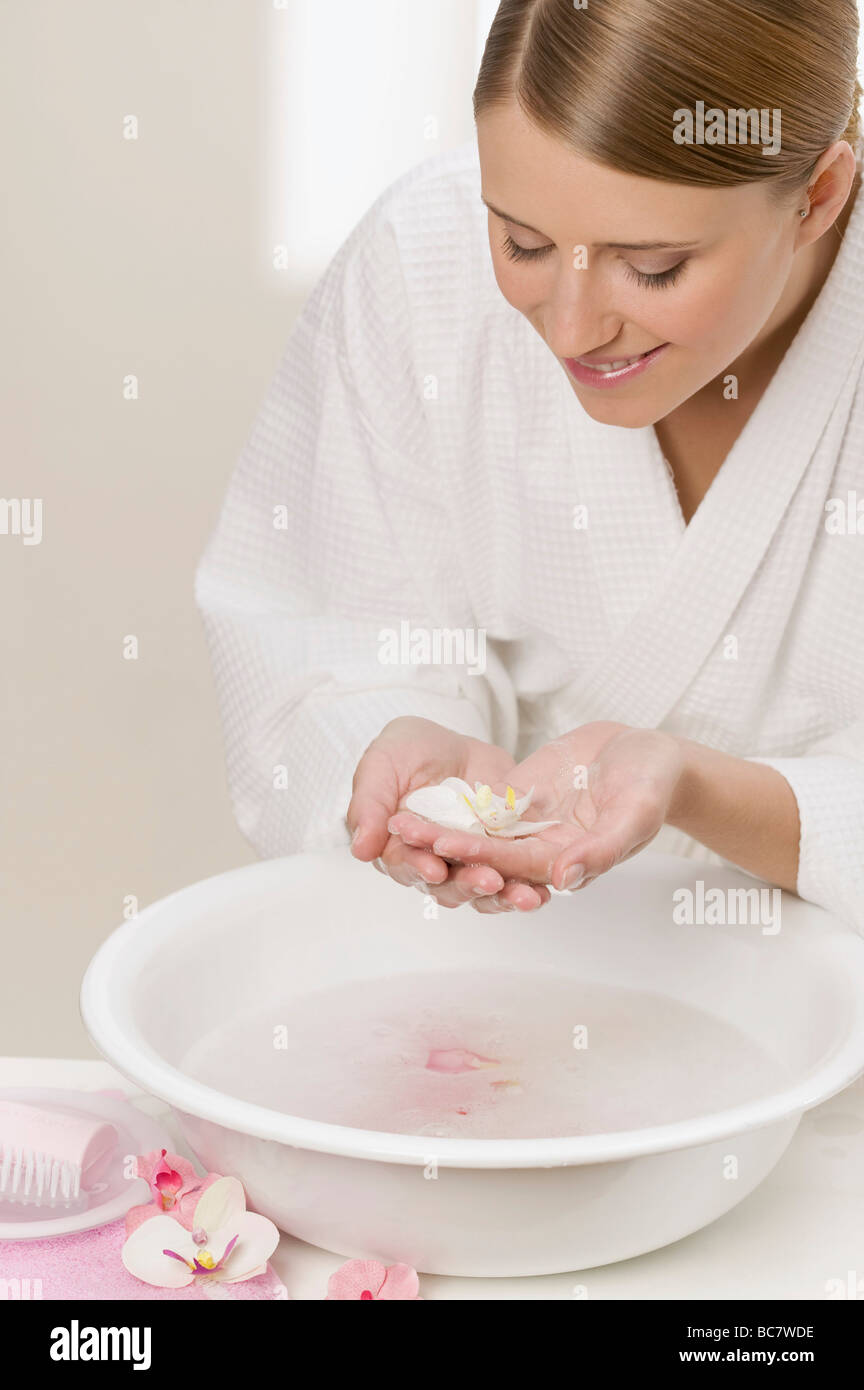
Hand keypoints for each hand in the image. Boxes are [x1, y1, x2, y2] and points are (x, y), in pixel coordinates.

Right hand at [347, 717, 551, 910]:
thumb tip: (360, 850)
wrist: (450, 740)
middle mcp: (433, 864)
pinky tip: (543, 892)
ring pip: (483, 890)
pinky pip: (514, 877)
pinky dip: (527, 887)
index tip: (434, 869)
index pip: (406, 866)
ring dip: (502, 896)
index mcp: (398, 849)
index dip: (419, 869)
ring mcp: (469, 862)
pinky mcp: (502, 854)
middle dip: (467, 885)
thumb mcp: (381, 765)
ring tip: (524, 896)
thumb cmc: (406, 751)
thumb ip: (369, 805)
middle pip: (448, 887)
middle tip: (488, 880)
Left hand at [388, 722, 684, 892]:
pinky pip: (482, 806)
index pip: (515, 865)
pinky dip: (451, 804)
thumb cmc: (652, 785)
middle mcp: (542, 850)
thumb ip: (601, 849)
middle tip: (399, 832)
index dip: (478, 855)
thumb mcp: (634, 815)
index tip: (441, 844)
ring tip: (396, 819)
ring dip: (437, 828)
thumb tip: (563, 879)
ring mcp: (528, 826)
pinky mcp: (520, 801)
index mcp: (568, 861)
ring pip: (477, 832)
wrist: (650, 753)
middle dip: (442, 845)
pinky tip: (415, 796)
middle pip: (485, 853)